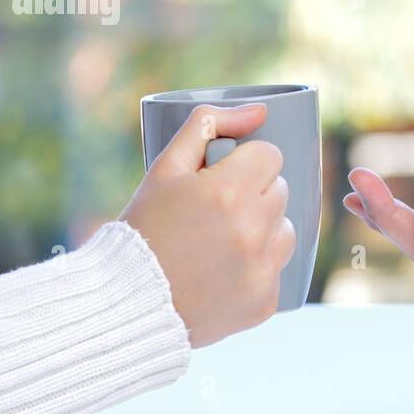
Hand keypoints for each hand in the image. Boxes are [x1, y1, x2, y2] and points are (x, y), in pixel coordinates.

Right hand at [120, 103, 295, 347]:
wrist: (127, 302)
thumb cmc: (144, 229)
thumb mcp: (165, 168)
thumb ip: (208, 125)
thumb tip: (259, 111)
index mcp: (229, 191)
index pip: (270, 156)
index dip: (245, 163)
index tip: (222, 178)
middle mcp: (253, 230)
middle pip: (280, 191)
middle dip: (252, 195)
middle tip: (215, 212)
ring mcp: (262, 269)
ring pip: (285, 230)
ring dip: (262, 231)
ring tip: (220, 243)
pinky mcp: (265, 301)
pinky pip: (277, 270)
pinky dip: (256, 270)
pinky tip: (221, 274)